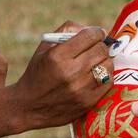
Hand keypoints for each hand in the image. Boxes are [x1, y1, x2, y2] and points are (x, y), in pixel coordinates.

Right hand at [0, 21, 110, 137]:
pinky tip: (95, 74)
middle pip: (101, 50)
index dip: (96, 32)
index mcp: (57, 56)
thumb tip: (94, 30)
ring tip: (95, 62)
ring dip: (104, 61)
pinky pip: (108, 82)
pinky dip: (105, 75)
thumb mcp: (44, 48)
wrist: (29, 107)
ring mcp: (81, 89)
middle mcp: (70, 72)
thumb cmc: (38, 73)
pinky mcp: (88, 102)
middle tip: (95, 48)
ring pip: (108, 65)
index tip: (96, 34)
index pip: (90, 36)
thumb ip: (67, 32)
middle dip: (100, 45)